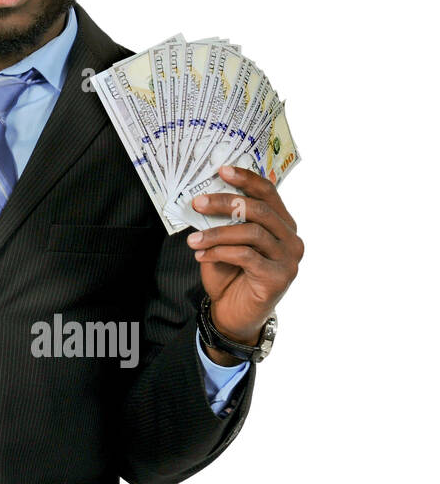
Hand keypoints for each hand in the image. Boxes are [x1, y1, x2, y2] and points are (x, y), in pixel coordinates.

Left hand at [186, 165, 303, 363]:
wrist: (235, 313)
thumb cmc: (230, 274)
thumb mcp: (225, 242)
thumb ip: (224, 222)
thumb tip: (204, 199)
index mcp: (282, 223)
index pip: (268, 193)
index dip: (246, 179)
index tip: (221, 170)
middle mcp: (291, 238)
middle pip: (259, 210)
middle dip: (225, 203)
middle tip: (197, 203)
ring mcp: (289, 259)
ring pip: (252, 233)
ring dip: (217, 233)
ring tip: (192, 239)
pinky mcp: (279, 278)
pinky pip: (246, 256)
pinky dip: (220, 252)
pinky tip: (201, 255)